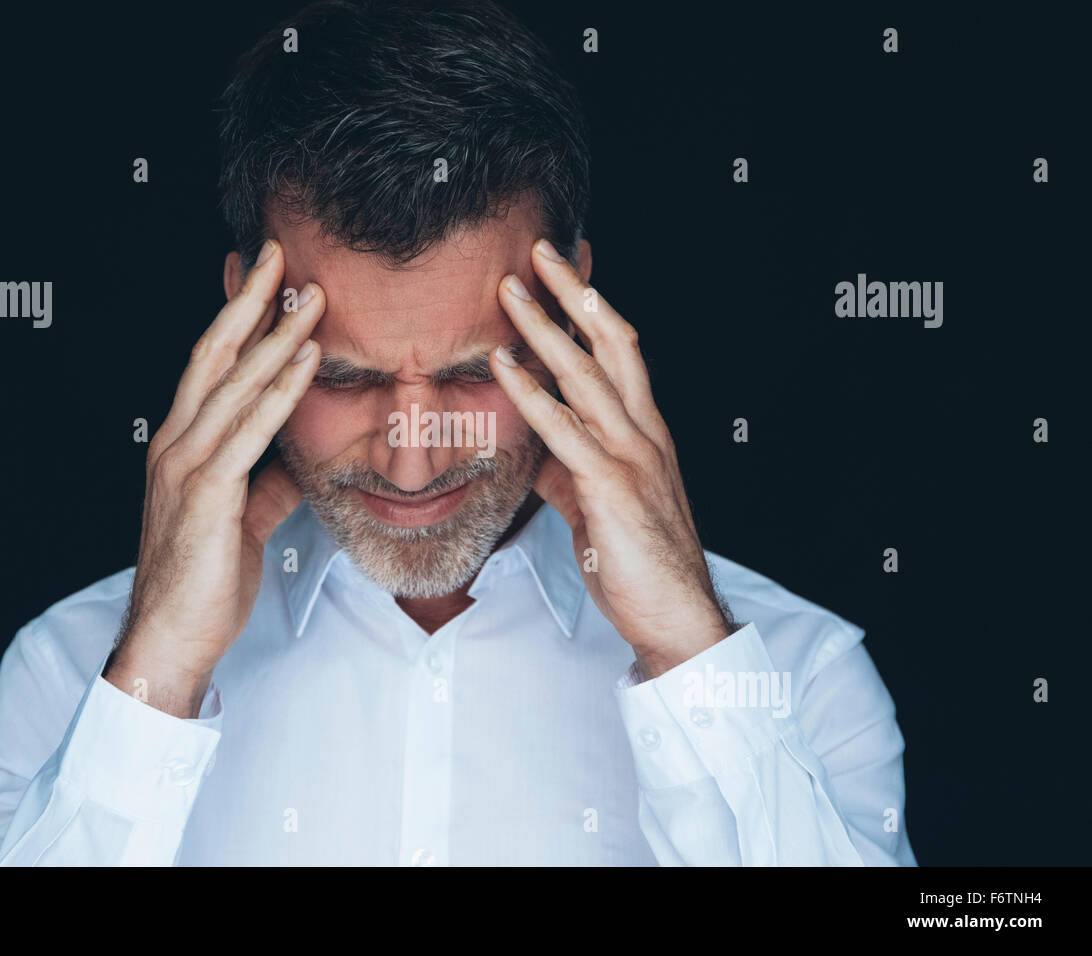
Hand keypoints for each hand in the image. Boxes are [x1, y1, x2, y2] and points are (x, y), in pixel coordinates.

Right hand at [104, 240, 323, 715]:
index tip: (265, 279)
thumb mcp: (243, 520)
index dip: (236, 319)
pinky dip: (280, 392)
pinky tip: (308, 362)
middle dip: (249, 302)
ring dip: (276, 335)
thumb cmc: (205, 581)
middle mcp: (176, 444)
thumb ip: (267, 484)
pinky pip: (250, 431)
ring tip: (311, 295)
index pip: (209, 367)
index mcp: (181, 446)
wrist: (172, 639)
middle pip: (214, 355)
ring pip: (233, 384)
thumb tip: (297, 462)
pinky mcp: (207, 494)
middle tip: (282, 254)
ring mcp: (187, 465)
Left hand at [490, 239, 733, 679]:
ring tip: (509, 291)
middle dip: (574, 294)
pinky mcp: (611, 486)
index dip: (593, 311)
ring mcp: (632, 455)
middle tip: (540, 251)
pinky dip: (532, 394)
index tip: (564, 274)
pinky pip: (565, 429)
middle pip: (611, 344)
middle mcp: (645, 432)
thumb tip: (537, 452)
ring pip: (586, 375)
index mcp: (646, 433)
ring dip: (544, 328)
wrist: (676, 617)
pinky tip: (504, 367)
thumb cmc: (639, 562)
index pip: (621, 354)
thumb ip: (569, 472)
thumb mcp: (599, 506)